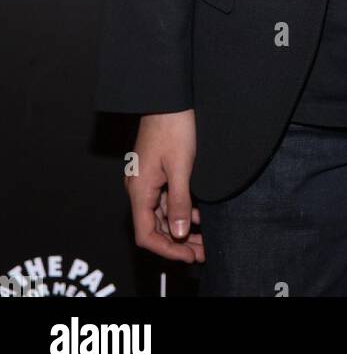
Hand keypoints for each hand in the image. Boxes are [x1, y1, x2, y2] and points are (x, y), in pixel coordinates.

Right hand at [125, 110, 204, 263]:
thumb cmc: (172, 127)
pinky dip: (178, 212)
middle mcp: (138, 189)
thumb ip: (179, 201)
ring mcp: (146, 181)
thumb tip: (178, 234)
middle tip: (201, 252)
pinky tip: (196, 216)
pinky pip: (163, 201)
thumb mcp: (180, 167)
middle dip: (177, 243)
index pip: (146, 234)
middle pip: (154, 228)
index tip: (189, 256)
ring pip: (160, 216)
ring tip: (202, 239)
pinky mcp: (154, 173)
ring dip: (179, 230)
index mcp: (139, 190)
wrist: (166, 97)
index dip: (167, 250)